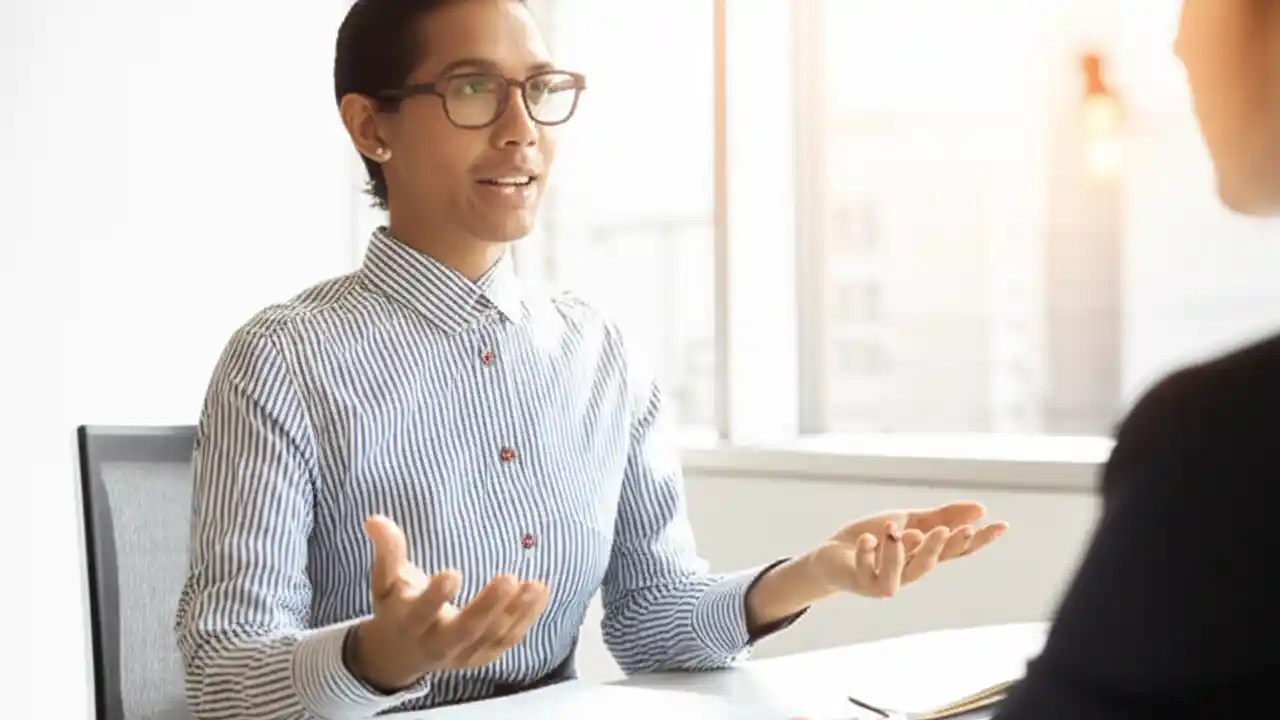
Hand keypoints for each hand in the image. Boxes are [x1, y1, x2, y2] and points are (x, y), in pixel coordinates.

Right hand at [349, 515, 550, 691]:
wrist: (400, 654)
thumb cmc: (396, 607)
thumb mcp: (385, 581)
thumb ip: (386, 551)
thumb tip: (374, 518)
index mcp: (410, 624)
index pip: (421, 613)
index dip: (435, 596)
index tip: (452, 573)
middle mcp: (438, 645)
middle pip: (465, 630)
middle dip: (487, 606)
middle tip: (508, 578)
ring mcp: (464, 654)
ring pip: (492, 636)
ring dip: (516, 612)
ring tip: (534, 585)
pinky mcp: (483, 656)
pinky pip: (509, 639)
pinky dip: (527, 618)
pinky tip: (540, 591)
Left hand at [807, 501, 1007, 598]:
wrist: (832, 555)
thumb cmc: (873, 538)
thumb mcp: (908, 521)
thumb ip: (940, 516)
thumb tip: (981, 508)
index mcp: (923, 555)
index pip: (956, 550)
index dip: (978, 540)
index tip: (1002, 525)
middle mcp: (908, 572)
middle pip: (931, 563)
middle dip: (941, 548)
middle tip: (949, 530)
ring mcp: (884, 582)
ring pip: (900, 574)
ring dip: (900, 551)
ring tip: (898, 529)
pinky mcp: (861, 583)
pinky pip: (866, 570)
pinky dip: (868, 552)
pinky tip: (867, 538)